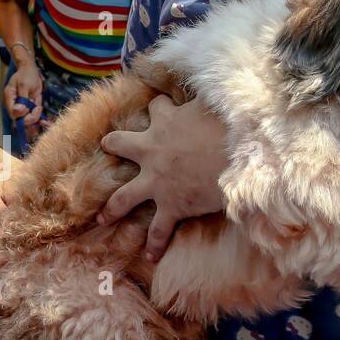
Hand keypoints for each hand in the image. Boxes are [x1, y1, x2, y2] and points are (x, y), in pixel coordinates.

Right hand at [4, 63, 42, 125]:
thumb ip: (22, 98)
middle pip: (20, 120)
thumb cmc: (25, 75)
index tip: (29, 106)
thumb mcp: (24, 84)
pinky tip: (42, 113)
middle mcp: (14, 105)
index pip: (13, 113)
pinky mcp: (29, 106)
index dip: (22, 113)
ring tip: (39, 105)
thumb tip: (19, 110)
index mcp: (9, 99)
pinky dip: (39, 115)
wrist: (30, 70)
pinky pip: (33, 115)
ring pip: (28, 119)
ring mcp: (22, 106)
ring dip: (36, 116)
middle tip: (38, 108)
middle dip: (31, 117)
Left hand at [96, 96, 228, 261]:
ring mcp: (157, 182)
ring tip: (101, 217)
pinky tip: (149, 258)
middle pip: (122, 144)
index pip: (158, 108)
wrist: (237, 156)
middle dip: (114, 144)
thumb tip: (221, 81)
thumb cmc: (230, 125)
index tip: (167, 107)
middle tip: (106, 145)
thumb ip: (210, 97)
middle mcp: (152, 151)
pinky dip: (155, 245)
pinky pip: (158, 230)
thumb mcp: (215, 102)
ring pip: (125, 197)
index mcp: (164, 122)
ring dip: (112, 208)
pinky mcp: (171, 205)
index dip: (163, 108)